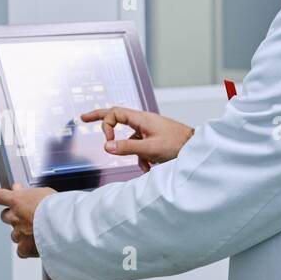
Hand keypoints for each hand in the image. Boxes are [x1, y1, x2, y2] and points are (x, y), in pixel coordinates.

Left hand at [0, 183, 55, 258]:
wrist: (64, 225)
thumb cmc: (57, 207)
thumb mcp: (43, 191)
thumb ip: (28, 192)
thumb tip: (18, 188)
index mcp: (17, 201)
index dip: (1, 197)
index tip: (6, 197)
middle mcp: (14, 217)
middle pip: (4, 216)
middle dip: (13, 215)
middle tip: (26, 216)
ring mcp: (18, 233)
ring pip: (14, 234)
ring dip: (21, 233)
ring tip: (37, 232)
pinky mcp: (25, 248)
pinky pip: (21, 251)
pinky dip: (27, 249)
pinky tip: (36, 247)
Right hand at [80, 106, 194, 172]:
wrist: (196, 148)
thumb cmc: (177, 144)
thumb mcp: (149, 148)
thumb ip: (127, 147)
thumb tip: (107, 146)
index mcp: (141, 118)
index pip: (115, 113)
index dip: (106, 125)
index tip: (107, 141)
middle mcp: (143, 121)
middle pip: (117, 117)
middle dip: (102, 121)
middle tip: (84, 117)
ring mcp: (148, 130)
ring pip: (130, 140)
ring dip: (134, 155)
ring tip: (148, 165)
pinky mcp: (153, 139)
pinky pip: (140, 147)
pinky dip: (142, 158)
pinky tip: (152, 166)